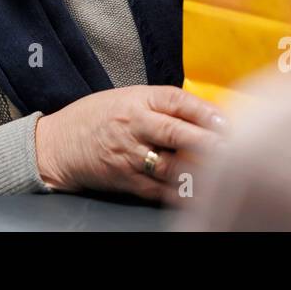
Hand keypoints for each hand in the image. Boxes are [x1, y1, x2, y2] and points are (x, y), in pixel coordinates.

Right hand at [33, 85, 226, 201]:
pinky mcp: (125, 179)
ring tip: (222, 171)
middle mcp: (133, 125)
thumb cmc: (94, 118)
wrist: (57, 144)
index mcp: (136, 100)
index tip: (225, 121)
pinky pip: (158, 188)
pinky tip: (197, 191)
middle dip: (209, 142)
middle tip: (233, 148)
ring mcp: (128, 154)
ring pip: (171, 165)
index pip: (176, 101)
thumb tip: (202, 114)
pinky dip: (180, 191)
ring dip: (199, 169)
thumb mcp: (125, 98)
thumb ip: (159, 105)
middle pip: (177, 133)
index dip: (204, 111)